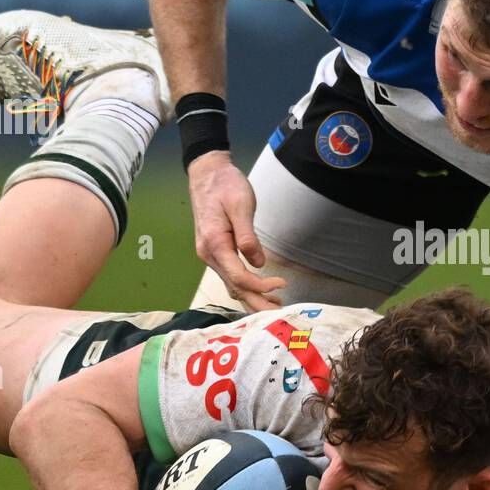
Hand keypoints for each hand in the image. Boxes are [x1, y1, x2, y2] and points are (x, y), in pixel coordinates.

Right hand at [187, 152, 286, 311]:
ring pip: (231, 284)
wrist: (207, 174)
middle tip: (279, 314)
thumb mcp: (240, 206)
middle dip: (256, 302)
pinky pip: (229, 275)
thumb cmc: (225, 186)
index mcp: (214, 244)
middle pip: (234, 287)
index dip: (260, 286)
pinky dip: (244, 287)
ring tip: (273, 308)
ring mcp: (210, 254)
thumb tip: (258, 263)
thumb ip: (248, 236)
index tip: (281, 284)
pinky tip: (257, 291)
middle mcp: (209, 254)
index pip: (239, 277)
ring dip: (251, 298)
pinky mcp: (215, 251)